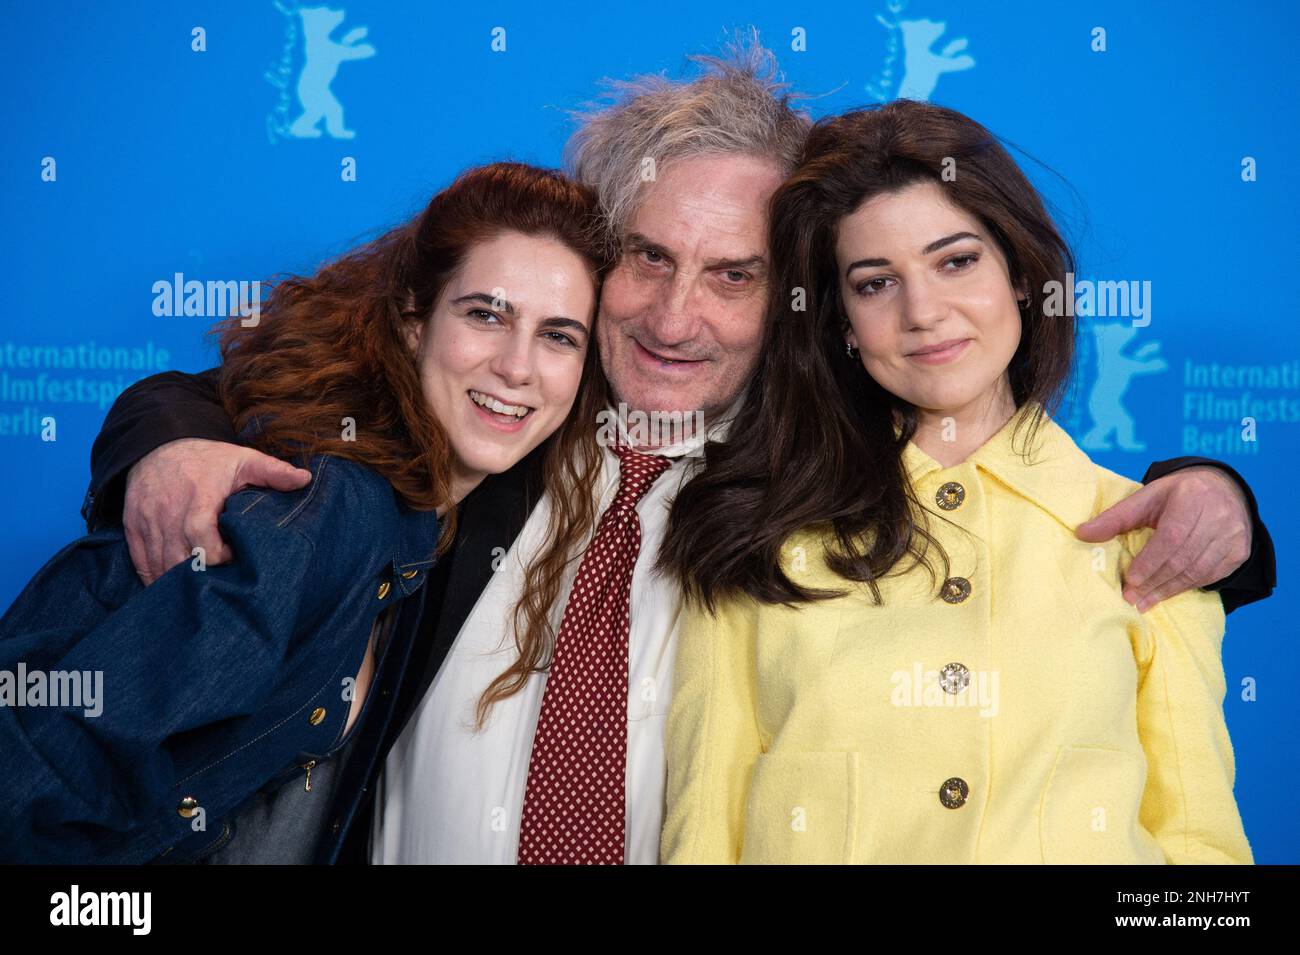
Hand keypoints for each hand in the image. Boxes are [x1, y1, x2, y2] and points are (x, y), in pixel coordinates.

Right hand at [123, 438, 312, 584]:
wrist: (158, 443)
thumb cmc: (208, 458)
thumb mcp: (243, 459)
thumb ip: (273, 471)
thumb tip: (305, 479)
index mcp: (199, 500)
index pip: (205, 544)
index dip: (221, 557)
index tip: (236, 554)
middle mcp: (168, 514)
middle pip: (180, 562)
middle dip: (200, 576)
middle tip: (219, 578)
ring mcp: (147, 522)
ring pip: (159, 567)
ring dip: (177, 582)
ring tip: (199, 585)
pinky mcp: (132, 527)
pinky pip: (140, 563)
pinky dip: (154, 577)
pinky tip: (173, 584)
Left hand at [1075, 467, 1251, 611]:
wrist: (1221, 490)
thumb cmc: (1176, 495)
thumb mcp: (1145, 497)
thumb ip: (1115, 517)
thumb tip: (1081, 533)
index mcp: (1192, 498)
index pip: (1172, 537)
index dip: (1151, 561)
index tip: (1130, 580)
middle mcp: (1219, 517)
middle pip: (1184, 557)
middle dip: (1155, 581)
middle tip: (1131, 598)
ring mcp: (1233, 536)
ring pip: (1198, 570)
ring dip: (1168, 590)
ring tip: (1144, 602)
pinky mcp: (1239, 552)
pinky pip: (1211, 576)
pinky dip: (1186, 587)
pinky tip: (1166, 595)